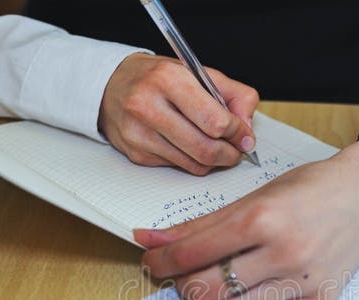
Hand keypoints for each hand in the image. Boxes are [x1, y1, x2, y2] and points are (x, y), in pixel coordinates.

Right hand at [99, 53, 258, 175]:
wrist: (111, 86)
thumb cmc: (159, 79)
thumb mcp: (198, 73)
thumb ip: (233, 95)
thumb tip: (248, 128)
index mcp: (169, 79)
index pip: (215, 120)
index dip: (237, 132)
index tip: (245, 135)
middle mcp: (148, 106)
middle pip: (205, 148)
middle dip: (230, 154)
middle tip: (236, 150)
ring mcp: (139, 133)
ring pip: (194, 164)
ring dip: (214, 161)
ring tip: (217, 148)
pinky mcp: (136, 154)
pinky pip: (178, 167)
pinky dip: (192, 161)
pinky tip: (189, 146)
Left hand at [134, 131, 358, 299]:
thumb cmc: (308, 191)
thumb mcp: (252, 198)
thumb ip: (200, 225)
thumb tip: (150, 240)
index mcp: (261, 219)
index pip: (192, 253)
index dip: (162, 263)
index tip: (153, 264)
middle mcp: (282, 252)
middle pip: (206, 291)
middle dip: (187, 287)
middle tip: (190, 276)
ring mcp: (302, 280)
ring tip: (225, 288)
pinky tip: (258, 293)